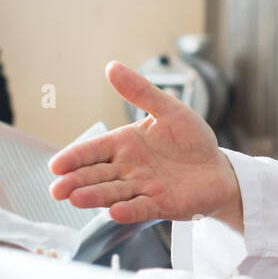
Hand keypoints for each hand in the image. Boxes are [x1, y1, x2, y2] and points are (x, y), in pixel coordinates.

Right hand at [48, 61, 243, 232]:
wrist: (219, 168)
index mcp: (125, 144)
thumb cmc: (192, 140)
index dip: (74, 158)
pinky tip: (116, 212)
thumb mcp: (170, 110)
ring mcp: (143, 188)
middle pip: (96, 175)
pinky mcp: (161, 205)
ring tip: (76, 199)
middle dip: (76, 182)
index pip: (92, 151)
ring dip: (95, 196)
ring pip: (114, 193)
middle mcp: (128, 168)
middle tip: (57, 189)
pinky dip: (129, 210)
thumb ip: (142, 92)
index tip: (56, 165)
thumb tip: (112, 67)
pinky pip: (142, 208)